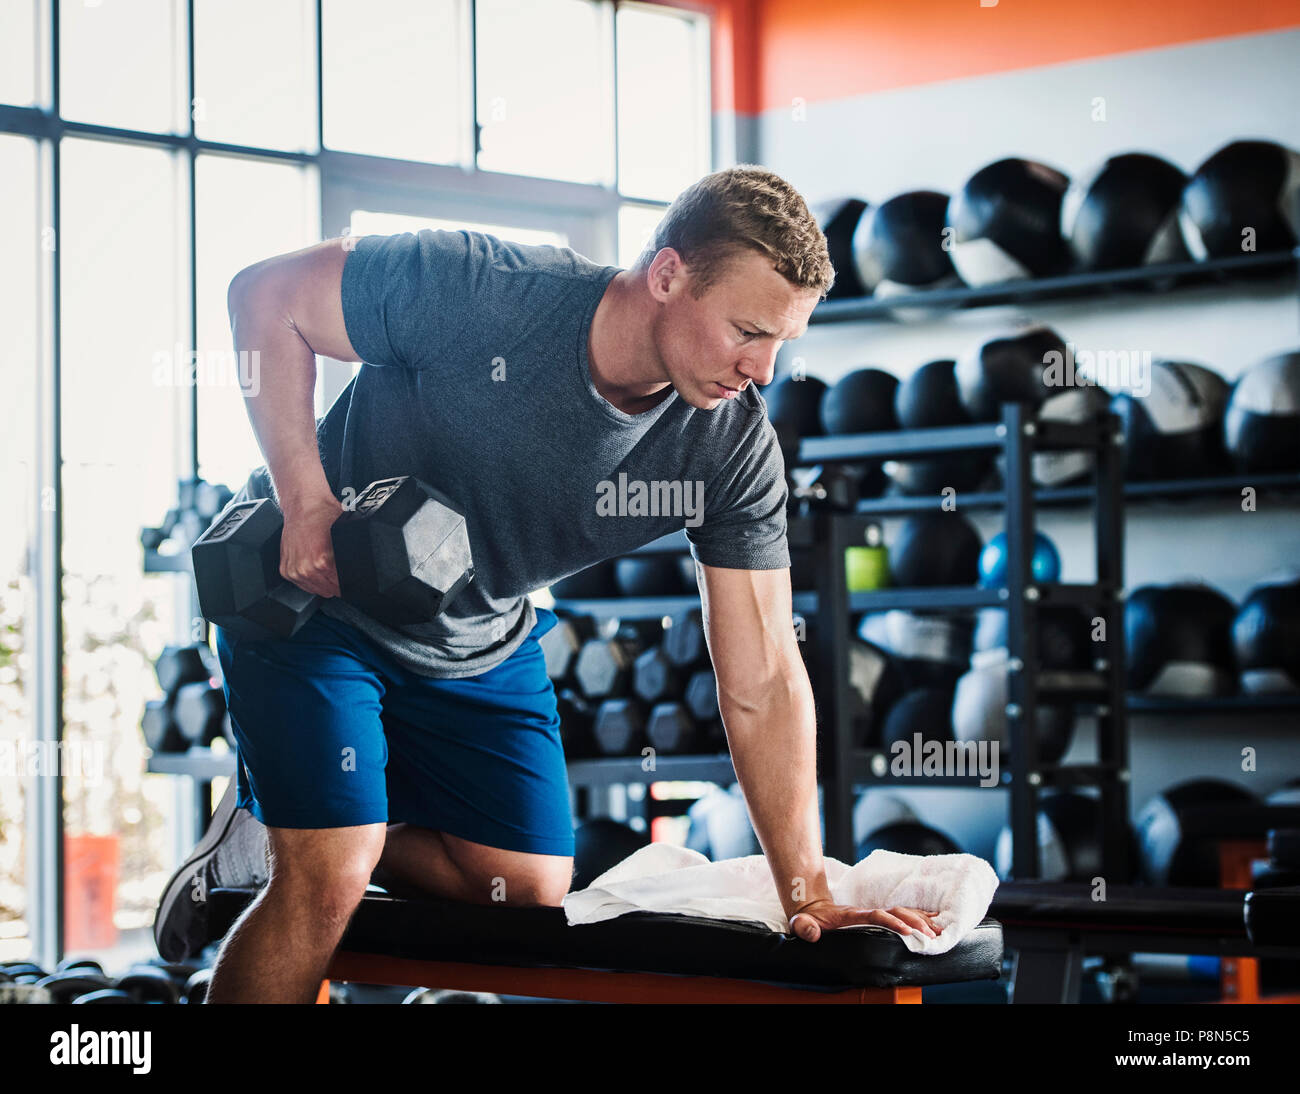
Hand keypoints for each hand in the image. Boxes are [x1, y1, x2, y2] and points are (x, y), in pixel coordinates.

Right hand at [279, 494, 343, 598]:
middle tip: (340, 573)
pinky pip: (302, 585)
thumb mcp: (346, 535)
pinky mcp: (285, 570)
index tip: (352, 579)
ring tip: (328, 569)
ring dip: (323, 583)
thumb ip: (353, 555)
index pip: (342, 587)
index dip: (350, 583)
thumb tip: (364, 568)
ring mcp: (294, 571)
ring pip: (316, 590)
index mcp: (322, 562)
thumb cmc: (324, 515)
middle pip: (330, 591)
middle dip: (337, 584)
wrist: (302, 504)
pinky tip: (316, 569)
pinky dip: (310, 580)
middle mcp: (306, 569)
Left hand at [788, 899, 942, 942]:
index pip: (875, 916)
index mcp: (852, 915)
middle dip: (915, 921)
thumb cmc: (809, 919)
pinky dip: (918, 916)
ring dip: (920, 919)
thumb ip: (804, 928)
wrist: (812, 907)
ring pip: (901, 912)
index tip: (907, 932)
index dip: (891, 922)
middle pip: (895, 912)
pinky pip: (901, 915)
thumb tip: (811, 933)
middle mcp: (866, 912)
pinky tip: (934, 921)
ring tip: (940, 929)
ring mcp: (873, 913)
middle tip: (933, 934)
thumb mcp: (801, 924)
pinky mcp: (877, 917)